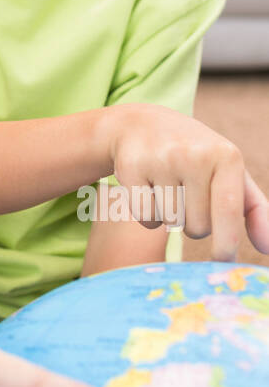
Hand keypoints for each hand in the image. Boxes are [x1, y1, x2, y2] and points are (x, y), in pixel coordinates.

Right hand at [103, 103, 268, 260]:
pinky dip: (148, 214)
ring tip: (167, 187)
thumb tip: (267, 248)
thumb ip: (254, 208)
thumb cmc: (194, 156)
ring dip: (170, 218)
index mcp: (226, 155)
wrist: (141, 124)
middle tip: (187, 195)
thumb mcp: (227, 171)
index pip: (229, 211)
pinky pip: (145, 217)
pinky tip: (148, 189)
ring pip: (171, 224)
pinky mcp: (131, 167)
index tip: (222, 262)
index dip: (226, 244)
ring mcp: (161, 159)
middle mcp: (194, 154)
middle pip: (198, 227)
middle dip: (193, 222)